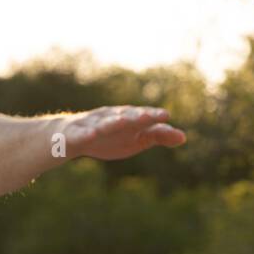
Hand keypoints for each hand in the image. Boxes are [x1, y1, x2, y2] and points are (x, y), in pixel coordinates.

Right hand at [62, 106, 185, 160]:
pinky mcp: (74, 135)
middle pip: (124, 115)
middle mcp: (110, 117)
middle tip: (147, 116)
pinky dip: (85, 134)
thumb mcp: (135, 139)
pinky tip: (91, 136)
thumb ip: (158, 136)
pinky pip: (80, 134)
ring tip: (122, 122)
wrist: (69, 137)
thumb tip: (184, 137)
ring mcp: (91, 125)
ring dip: (112, 122)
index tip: (165, 115)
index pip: (142, 116)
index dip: (152, 116)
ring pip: (103, 123)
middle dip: (135, 116)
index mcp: (127, 119)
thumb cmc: (108, 137)